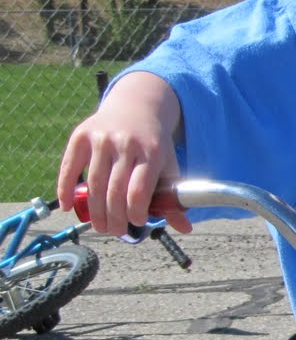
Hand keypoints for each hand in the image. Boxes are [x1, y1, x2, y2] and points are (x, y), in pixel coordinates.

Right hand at [57, 72, 190, 235]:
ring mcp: (101, 138)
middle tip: (115, 231)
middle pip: (115, 190)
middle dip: (115, 217)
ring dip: (94, 211)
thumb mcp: (168, 165)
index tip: (137, 223)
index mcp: (152, 152)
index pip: (139, 190)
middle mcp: (126, 144)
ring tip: (100, 226)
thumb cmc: (154, 145)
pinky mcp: (80, 136)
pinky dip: (66, 189)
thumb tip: (185, 228)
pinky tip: (68, 206)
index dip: (136, 212)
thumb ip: (174, 197)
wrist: (135, 107)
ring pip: (94, 183)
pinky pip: (69, 167)